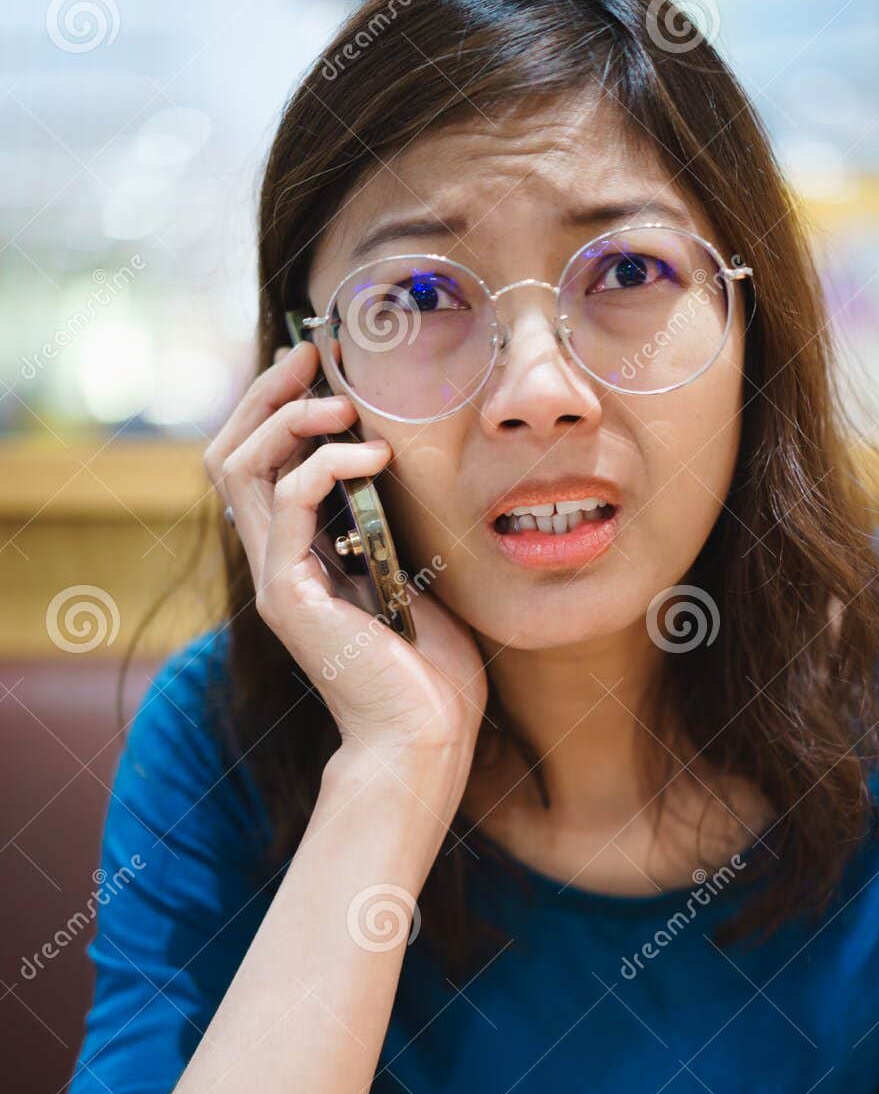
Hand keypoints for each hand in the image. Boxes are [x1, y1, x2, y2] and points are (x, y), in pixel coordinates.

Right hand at [204, 341, 486, 766]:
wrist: (425, 738)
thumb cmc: (431, 671)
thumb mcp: (410, 577)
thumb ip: (387, 528)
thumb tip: (395, 466)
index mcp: (297, 560)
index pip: (258, 466)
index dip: (277, 410)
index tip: (320, 368)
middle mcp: (274, 565)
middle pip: (232, 454)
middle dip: (268, 395)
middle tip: (312, 355)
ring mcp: (276, 580)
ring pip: (242, 468)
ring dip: (288, 420)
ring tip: (342, 405)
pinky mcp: (291, 595)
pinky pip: (289, 502)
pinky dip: (325, 465)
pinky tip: (372, 456)